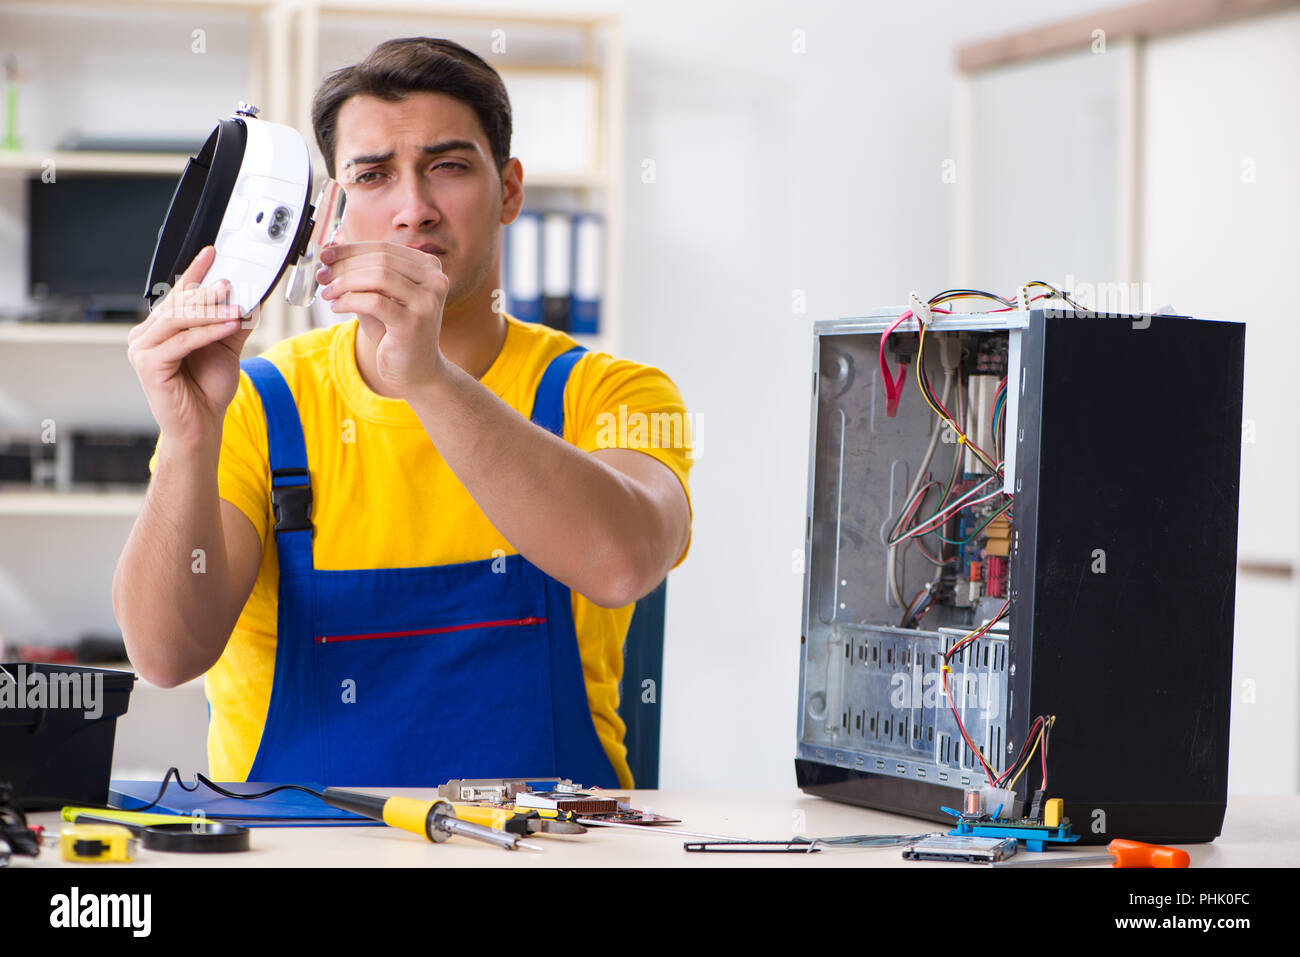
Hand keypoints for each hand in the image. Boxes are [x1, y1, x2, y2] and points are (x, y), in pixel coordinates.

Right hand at [127, 246, 256, 447]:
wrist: (201, 427)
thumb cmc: (208, 390)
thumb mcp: (226, 349)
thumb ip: (232, 323)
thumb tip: (249, 297)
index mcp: (161, 329)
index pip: (178, 294)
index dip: (195, 272)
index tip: (211, 252)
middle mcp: (146, 335)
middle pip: (178, 305)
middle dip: (206, 292)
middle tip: (229, 282)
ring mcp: (143, 349)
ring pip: (179, 320)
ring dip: (209, 311)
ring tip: (235, 306)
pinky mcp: (148, 364)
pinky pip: (182, 341)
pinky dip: (207, 332)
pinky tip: (229, 324)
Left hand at [317, 241, 449, 395]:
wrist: (416, 372)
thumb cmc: (396, 334)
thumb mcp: (379, 297)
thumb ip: (360, 276)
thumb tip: (330, 253)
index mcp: (429, 268)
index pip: (385, 248)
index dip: (351, 249)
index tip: (326, 255)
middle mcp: (435, 281)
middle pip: (381, 259)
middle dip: (345, 265)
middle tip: (322, 275)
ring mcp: (427, 301)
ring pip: (378, 276)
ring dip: (345, 282)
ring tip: (328, 292)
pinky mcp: (414, 322)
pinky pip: (374, 302)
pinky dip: (350, 301)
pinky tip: (337, 306)